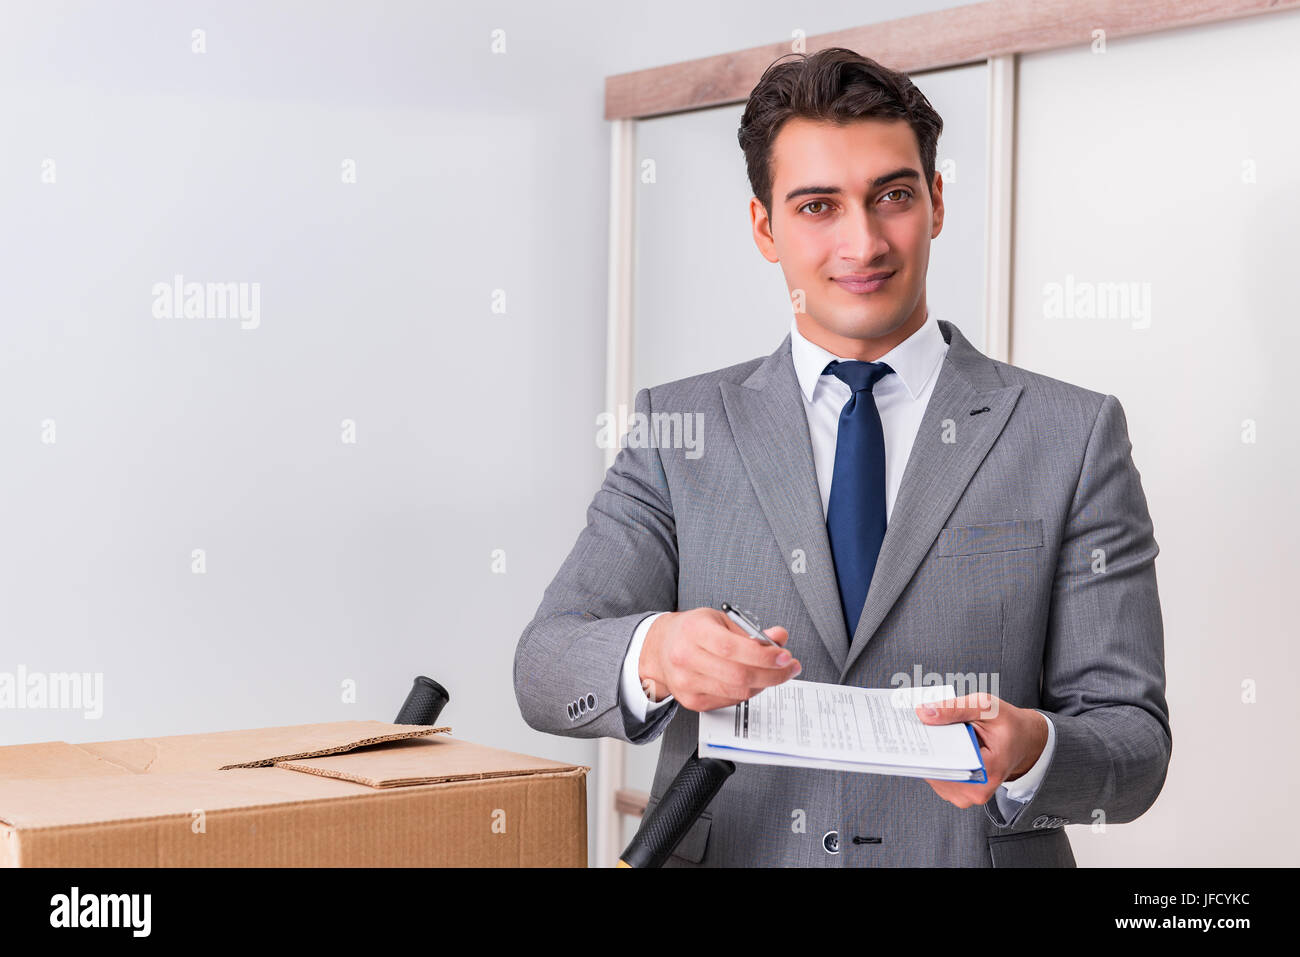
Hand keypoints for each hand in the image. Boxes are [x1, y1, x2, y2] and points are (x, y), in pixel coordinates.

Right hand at [638, 607, 800, 711]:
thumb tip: (779, 638)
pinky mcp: (691, 701)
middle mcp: (686, 658)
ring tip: (774, 673)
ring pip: (737, 692)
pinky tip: (752, 681)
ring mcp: (687, 683)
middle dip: (772, 674)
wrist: (661, 648)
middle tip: (789, 668)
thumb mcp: (720, 620)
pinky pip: (730, 702)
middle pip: (738, 675)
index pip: (732, 648)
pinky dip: (747, 692)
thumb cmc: (692, 631)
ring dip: (763, 685)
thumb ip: (750, 631)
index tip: (784, 656)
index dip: (763, 655)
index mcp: (694, 631)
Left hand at [913, 693, 1048, 808]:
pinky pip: (937, 778)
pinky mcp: (959, 793)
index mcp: (989, 771)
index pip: (948, 763)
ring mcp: (967, 795)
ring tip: (925, 734)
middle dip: (925, 749)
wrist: (1022, 740)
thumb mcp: (986, 707)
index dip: (928, 748)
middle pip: (937, 771)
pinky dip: (933, 760)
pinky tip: (933, 743)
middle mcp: (977, 791)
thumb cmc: (1007, 725)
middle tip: (912, 728)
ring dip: (927, 755)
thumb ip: (955, 709)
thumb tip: (924, 713)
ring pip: (934, 776)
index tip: (911, 733)